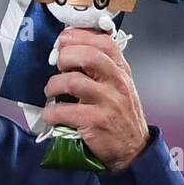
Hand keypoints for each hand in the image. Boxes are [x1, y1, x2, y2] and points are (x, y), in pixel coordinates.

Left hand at [41, 26, 150, 171]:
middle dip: (65, 57)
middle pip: (87, 56)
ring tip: (51, 92)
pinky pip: (64, 111)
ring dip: (53, 85)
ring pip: (72, 81)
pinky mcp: (96, 121)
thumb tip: (70, 49)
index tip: (63, 40)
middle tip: (57, 67)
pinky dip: (51, 113)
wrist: (133, 148)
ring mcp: (107, 102)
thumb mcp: (119, 85)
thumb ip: (102, 66)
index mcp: (120, 70)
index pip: (103, 41)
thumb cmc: (120, 114)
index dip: (79, 36)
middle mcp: (116, 82)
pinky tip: (52, 115)